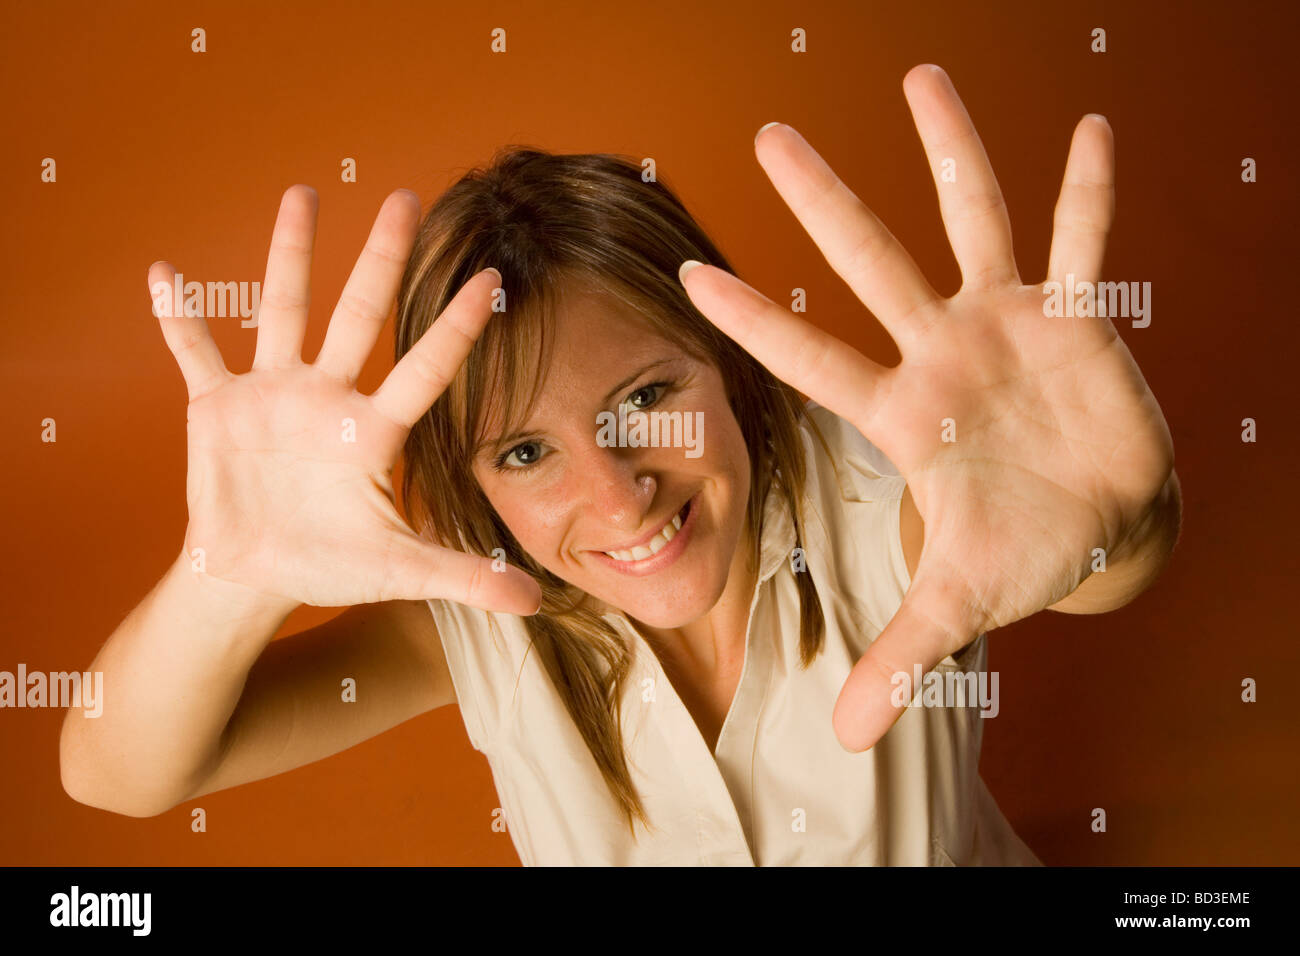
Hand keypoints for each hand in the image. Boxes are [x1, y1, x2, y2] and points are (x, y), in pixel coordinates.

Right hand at [150, 186, 541, 615]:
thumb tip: (536, 603)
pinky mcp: (217, 407)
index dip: (456, 328)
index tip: (492, 279)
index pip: (425, 369)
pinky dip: (177, 317)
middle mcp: (328, 397)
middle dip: (381, 259)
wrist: (256, 575)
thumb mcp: (399, 571)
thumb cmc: (331, 566)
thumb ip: (464, 578)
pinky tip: (163, 274)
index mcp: (374, 432)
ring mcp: (272, 395)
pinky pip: (194, 352)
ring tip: (303, 194)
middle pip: (359, 314)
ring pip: (282, 311)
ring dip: (289, 255)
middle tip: (407, 197)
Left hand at [678, 64, 1173, 750]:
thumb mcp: (960, 599)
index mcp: (902, 412)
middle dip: (825, 200)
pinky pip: (1084, 244)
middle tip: (770, 132)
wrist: (1098, 520)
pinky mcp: (1076, 320)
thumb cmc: (1020, 547)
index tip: (690, 275)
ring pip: (972, 222)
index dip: (755, 320)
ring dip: (952, 154)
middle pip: (873, 262)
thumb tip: (840, 732)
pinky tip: (1094, 131)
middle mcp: (941, 351)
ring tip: (923, 76)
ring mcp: (1006, 325)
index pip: (812, 358)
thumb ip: (902, 652)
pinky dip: (1090, 194)